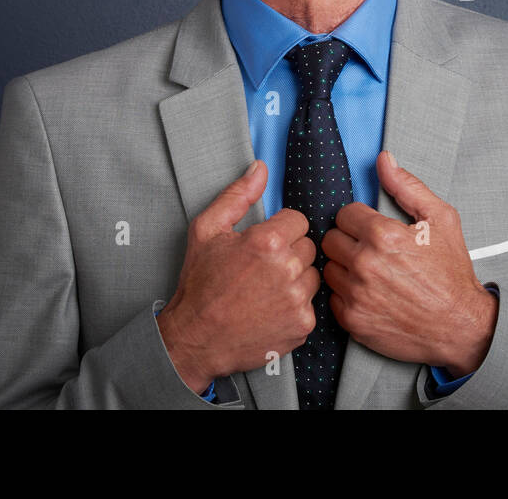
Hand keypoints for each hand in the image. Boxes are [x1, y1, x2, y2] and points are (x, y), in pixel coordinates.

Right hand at [157, 160, 319, 391]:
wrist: (194, 338)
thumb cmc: (199, 284)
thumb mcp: (207, 230)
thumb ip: (238, 195)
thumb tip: (260, 168)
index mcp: (268, 241)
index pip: (298, 220)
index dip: (279, 231)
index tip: (262, 246)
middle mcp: (288, 269)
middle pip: (308, 247)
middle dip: (289, 253)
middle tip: (261, 268)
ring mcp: (297, 299)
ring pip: (312, 275)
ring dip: (295, 279)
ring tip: (265, 289)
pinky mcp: (303, 324)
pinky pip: (311, 303)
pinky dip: (295, 306)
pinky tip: (270, 309)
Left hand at [322, 151, 497, 376]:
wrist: (460, 325)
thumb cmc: (451, 272)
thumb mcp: (440, 219)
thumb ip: (407, 186)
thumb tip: (384, 160)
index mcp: (383, 235)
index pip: (344, 214)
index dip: (360, 220)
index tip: (374, 230)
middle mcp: (365, 264)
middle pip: (330, 240)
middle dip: (348, 241)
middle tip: (371, 251)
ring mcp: (357, 294)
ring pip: (328, 269)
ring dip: (345, 268)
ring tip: (371, 273)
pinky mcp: (353, 321)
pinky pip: (332, 298)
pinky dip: (347, 295)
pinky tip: (369, 294)